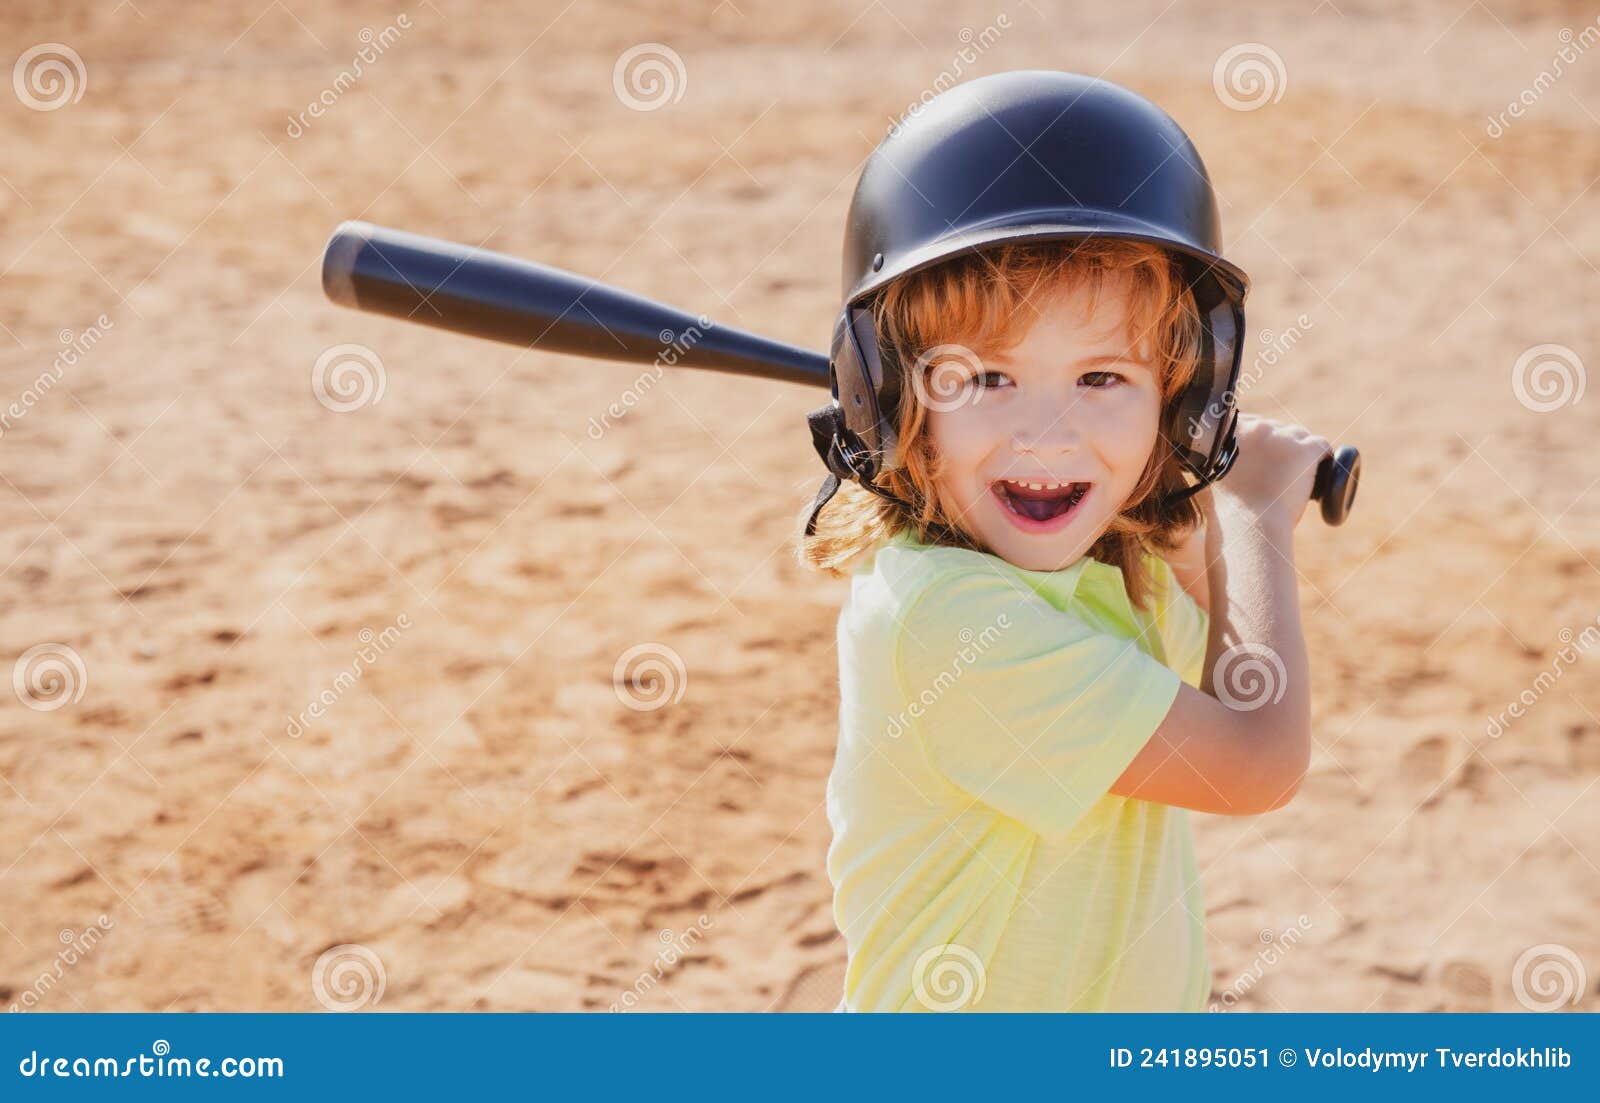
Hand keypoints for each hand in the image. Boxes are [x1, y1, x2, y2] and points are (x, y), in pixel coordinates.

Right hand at [1214, 414, 1330, 529]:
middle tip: (1275, 470)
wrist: (1249, 525)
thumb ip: (1208, 465)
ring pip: (1298, 436)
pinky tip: (1320, 471)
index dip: (1254, 440)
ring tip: (1295, 475)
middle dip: (1276, 446)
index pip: (1248, 423)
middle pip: (1274, 429)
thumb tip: (1205, 465)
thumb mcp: (1206, 481)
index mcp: (1231, 432)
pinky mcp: (1306, 450)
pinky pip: (1320, 446)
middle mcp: (1257, 427)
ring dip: (1297, 452)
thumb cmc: (1225, 512)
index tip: (1256, 453)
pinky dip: (1321, 458)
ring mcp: (1283, 437)